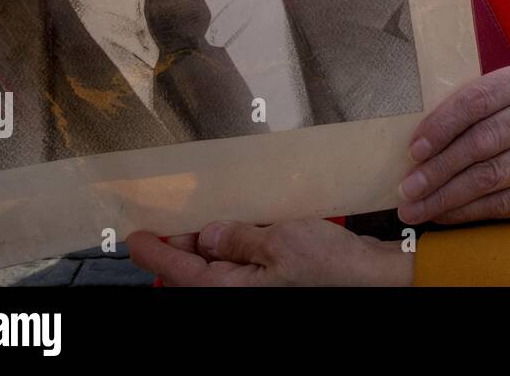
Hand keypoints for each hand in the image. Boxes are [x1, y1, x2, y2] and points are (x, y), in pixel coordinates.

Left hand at [127, 220, 412, 285]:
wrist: (375, 277)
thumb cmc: (334, 268)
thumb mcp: (281, 242)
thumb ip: (240, 238)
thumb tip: (208, 236)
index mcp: (232, 290)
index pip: (178, 272)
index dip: (153, 252)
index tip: (135, 237)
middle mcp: (242, 292)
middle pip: (195, 270)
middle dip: (182, 244)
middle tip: (173, 218)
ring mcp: (260, 286)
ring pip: (219, 265)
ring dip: (211, 241)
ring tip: (206, 216)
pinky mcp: (278, 277)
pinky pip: (245, 262)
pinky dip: (238, 242)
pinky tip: (242, 223)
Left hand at [398, 57, 509, 224]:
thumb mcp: (502, 93)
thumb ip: (469, 107)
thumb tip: (416, 148)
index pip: (480, 99)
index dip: (442, 126)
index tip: (413, 151)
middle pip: (485, 140)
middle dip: (439, 168)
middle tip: (407, 190)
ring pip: (493, 175)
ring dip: (447, 195)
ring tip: (417, 207)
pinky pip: (507, 203)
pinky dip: (470, 211)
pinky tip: (445, 213)